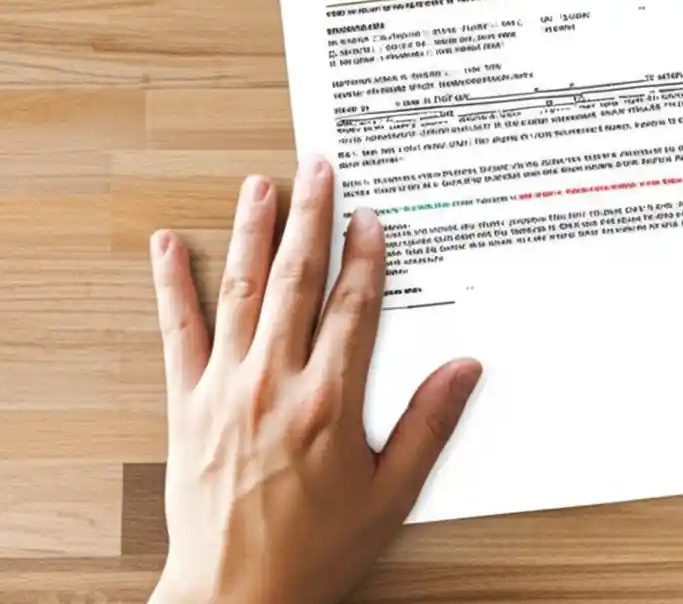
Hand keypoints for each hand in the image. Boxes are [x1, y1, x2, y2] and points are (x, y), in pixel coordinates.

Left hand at [147, 158, 481, 603]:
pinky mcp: (188, 404)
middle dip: (310, 218)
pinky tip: (171, 246)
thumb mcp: (391, 494)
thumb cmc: (316, 550)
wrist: (237, 595)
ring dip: (253, 232)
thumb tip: (464, 370)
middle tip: (317, 168)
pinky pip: (178, 332)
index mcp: (329, 402)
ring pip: (242, 291)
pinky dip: (173, 285)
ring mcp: (225, 389)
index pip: (354, 307)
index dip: (365, 255)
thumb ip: (428, 425)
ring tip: (261, 185)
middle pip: (297, 281)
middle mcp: (275, 383)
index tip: (370, 217)